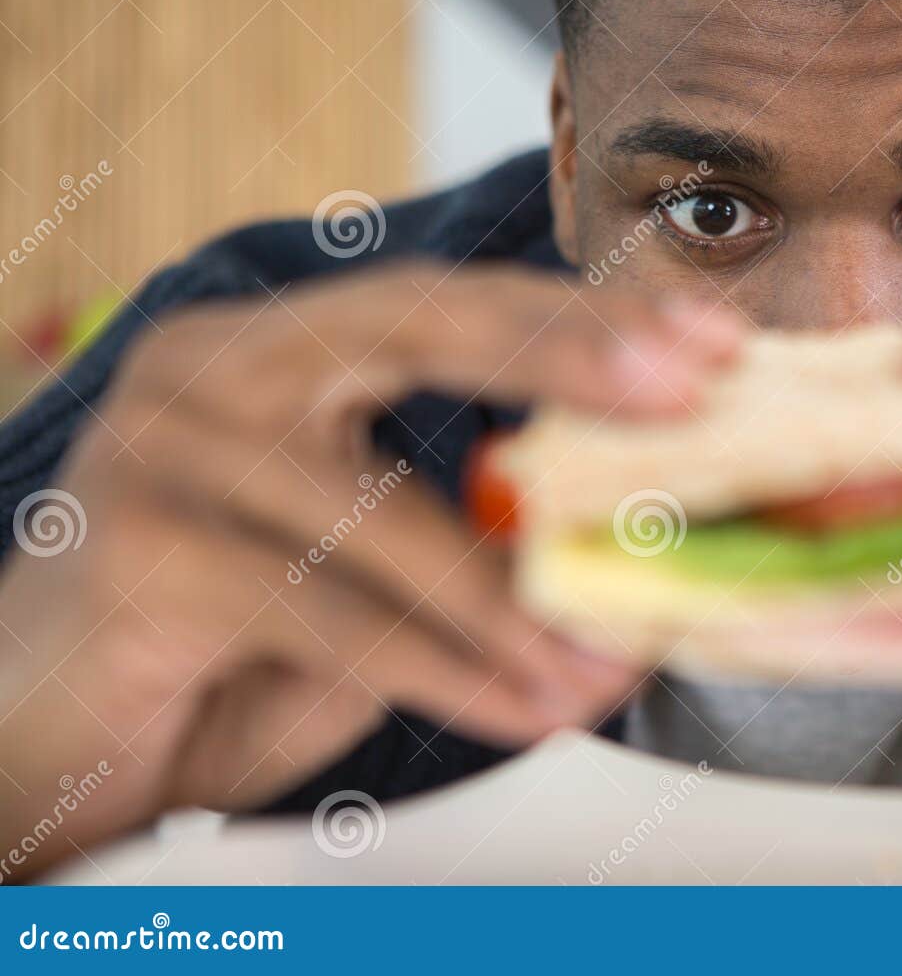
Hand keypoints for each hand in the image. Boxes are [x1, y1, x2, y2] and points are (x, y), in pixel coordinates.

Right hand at [0, 262, 742, 879]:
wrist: (52, 722)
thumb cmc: (233, 632)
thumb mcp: (379, 574)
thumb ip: (489, 558)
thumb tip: (646, 583)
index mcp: (291, 346)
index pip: (456, 302)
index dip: (587, 319)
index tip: (714, 340)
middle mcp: (223, 364)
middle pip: (416, 322)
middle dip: (566, 353)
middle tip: (689, 394)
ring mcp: (167, 449)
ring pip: (389, 513)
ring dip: (522, 597)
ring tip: (618, 652)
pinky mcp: (138, 556)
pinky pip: (329, 615)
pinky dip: (444, 666)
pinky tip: (528, 703)